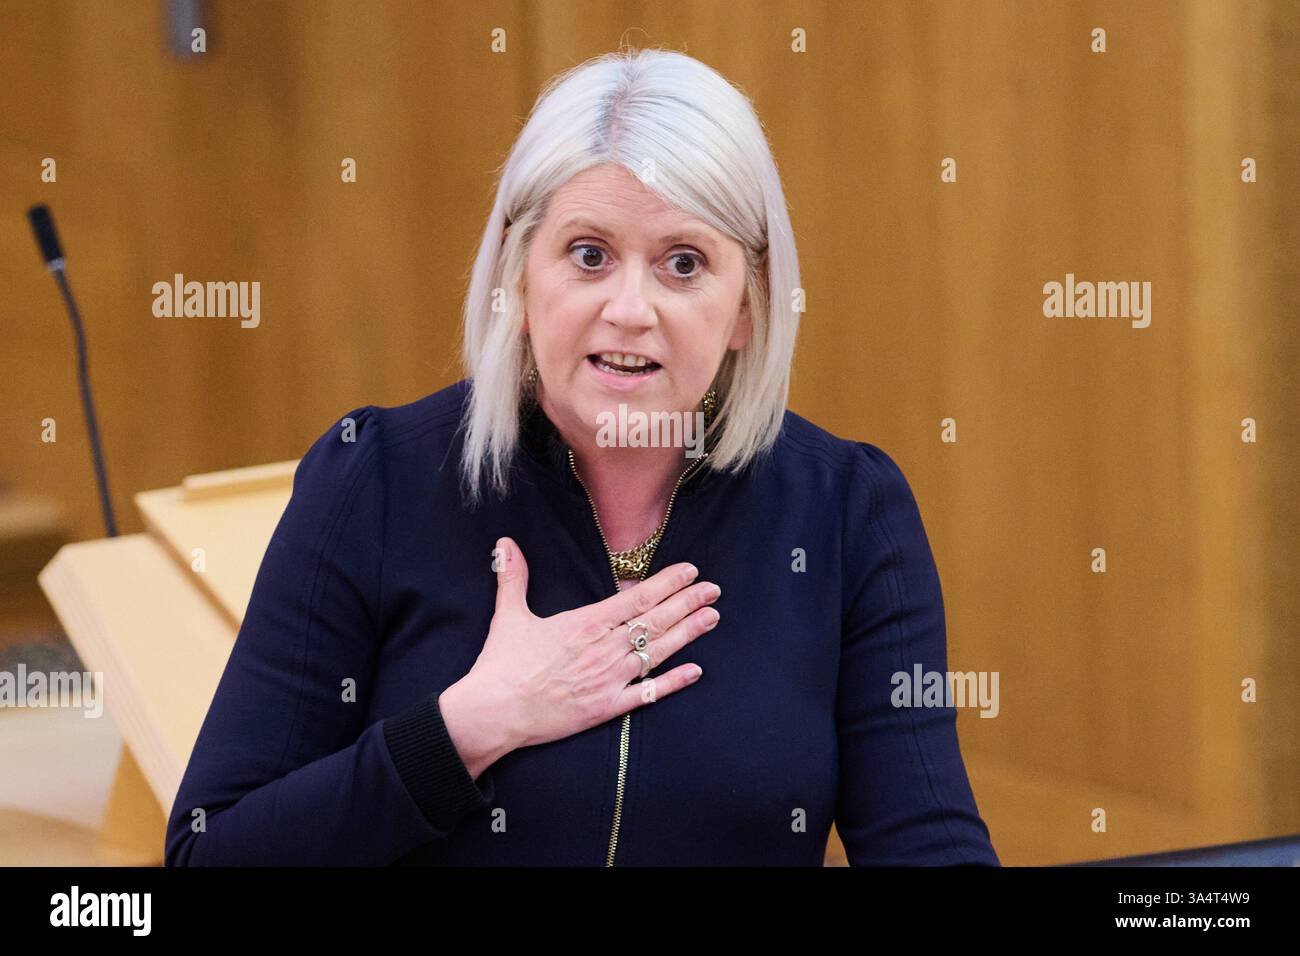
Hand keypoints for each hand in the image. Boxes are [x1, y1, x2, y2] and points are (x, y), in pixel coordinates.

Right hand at [448, 536, 720, 763]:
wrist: (495, 712)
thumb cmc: (501, 665)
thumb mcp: (508, 615)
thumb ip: (513, 577)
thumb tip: (505, 543)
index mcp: (586, 623)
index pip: (637, 597)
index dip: (667, 583)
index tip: (690, 571)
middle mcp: (604, 648)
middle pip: (655, 621)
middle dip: (688, 603)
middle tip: (714, 590)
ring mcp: (609, 679)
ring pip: (658, 652)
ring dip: (688, 634)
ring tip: (712, 617)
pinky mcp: (607, 708)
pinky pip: (648, 693)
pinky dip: (673, 682)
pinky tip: (695, 671)